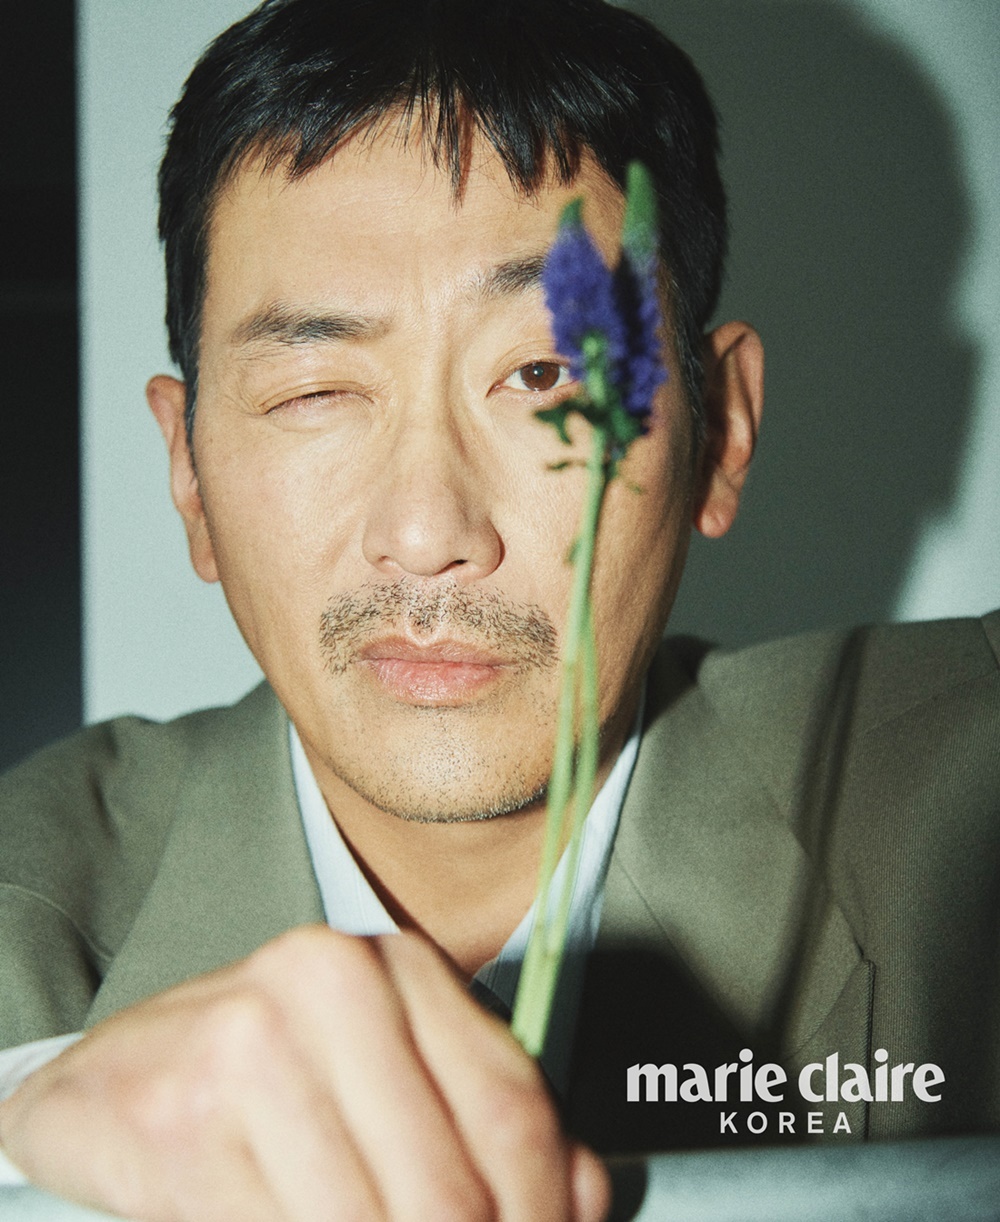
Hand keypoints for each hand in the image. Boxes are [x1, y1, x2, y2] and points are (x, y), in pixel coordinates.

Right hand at [0, 927, 608, 1220]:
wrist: (113, 1077)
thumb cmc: (269, 1080)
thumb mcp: (391, 1072)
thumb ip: (486, 1122)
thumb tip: (585, 1197)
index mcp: (398, 964)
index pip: (513, 1106)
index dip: (544, 1212)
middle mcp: (330, 979)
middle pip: (449, 1187)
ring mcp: (250, 1040)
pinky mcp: (182, 1118)